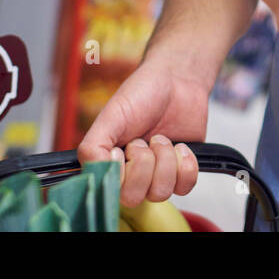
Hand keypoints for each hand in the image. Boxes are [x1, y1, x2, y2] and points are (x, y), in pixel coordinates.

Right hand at [77, 53, 204, 206]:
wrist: (177, 80)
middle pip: (133, 197)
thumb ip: (93, 147)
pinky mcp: (181, 173)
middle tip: (144, 140)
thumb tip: (94, 174)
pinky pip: (184, 188)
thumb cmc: (141, 94)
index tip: (121, 149)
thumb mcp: (111, 115)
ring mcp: (157, 176)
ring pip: (160, 193)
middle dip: (143, 164)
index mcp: (108, 164)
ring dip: (164, 160)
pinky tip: (181, 146)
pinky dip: (185, 166)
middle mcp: (130, 175)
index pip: (107, 192)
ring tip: (162, 137)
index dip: (118, 173)